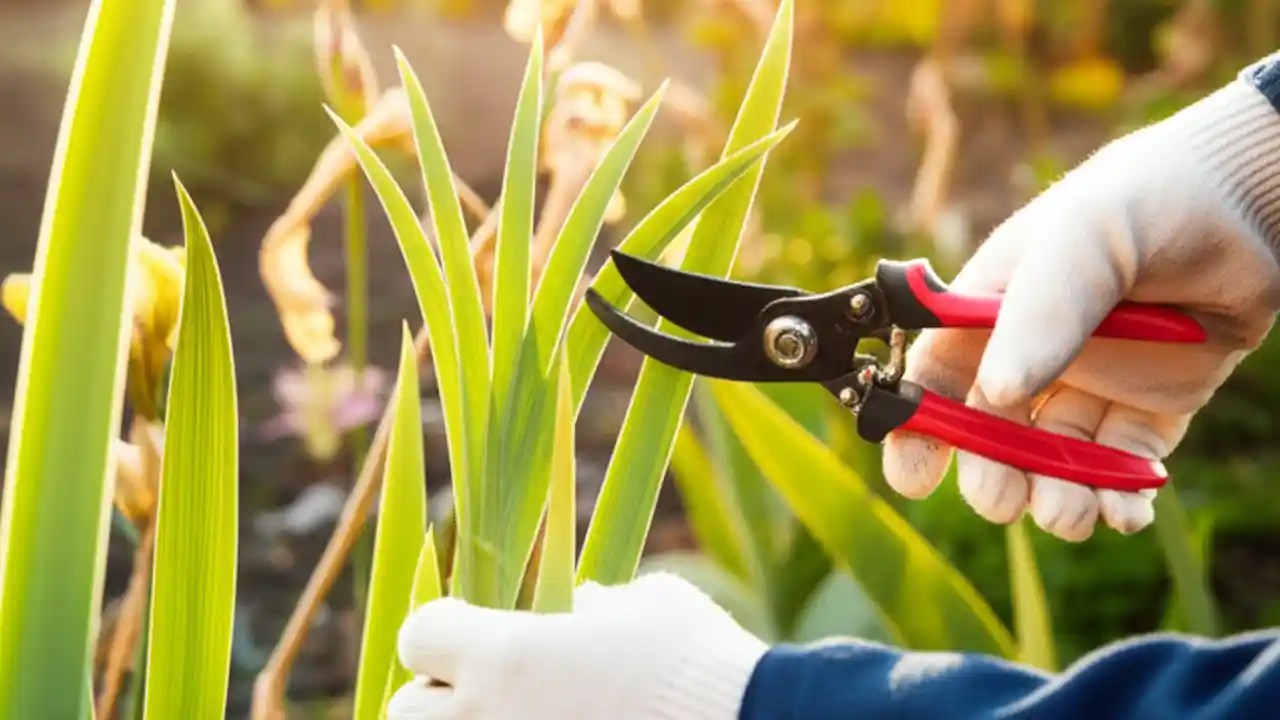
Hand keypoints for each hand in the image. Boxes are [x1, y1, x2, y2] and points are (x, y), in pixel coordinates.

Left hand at [386, 573, 767, 719]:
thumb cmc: (697, 661)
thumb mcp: (649, 606)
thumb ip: (600, 607)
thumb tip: (585, 609)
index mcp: (506, 656)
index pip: (419, 634)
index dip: (444, 630)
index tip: (472, 631)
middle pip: (405, 711)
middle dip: (441, 699)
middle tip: (491, 694)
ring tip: (522, 719)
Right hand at [884, 77, 1279, 540]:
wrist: (1252, 202)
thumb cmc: (1146, 199)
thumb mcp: (1081, 239)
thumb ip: (1038, 313)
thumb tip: (997, 393)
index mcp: (991, 312)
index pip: (937, 377)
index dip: (917, 427)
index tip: (912, 476)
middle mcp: (1032, 354)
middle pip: (990, 435)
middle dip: (990, 476)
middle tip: (1003, 499)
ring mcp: (1092, 384)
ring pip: (1054, 463)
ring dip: (1054, 499)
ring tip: (1070, 515)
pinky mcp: (1150, 409)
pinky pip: (1122, 467)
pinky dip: (1118, 500)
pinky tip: (1124, 514)